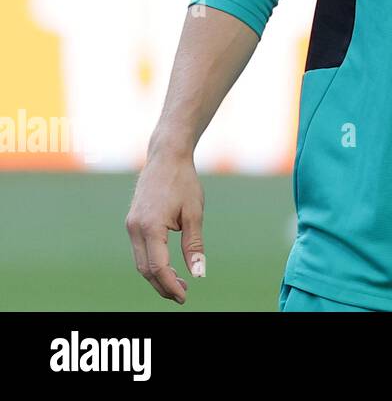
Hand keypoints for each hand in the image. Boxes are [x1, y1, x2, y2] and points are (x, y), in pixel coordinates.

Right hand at [125, 150, 205, 303]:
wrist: (166, 158)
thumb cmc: (184, 182)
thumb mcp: (194, 214)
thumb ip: (194, 246)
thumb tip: (198, 274)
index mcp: (150, 227)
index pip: (158, 267)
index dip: (170, 285)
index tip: (184, 296)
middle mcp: (135, 229)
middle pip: (146, 269)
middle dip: (163, 285)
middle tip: (182, 295)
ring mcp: (131, 225)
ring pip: (140, 262)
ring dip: (157, 276)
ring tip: (178, 284)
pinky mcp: (132, 222)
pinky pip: (140, 250)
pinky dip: (152, 263)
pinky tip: (168, 267)